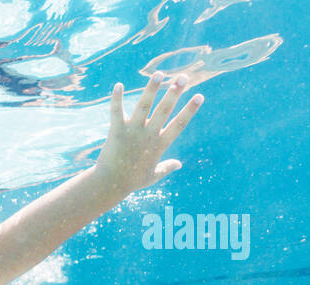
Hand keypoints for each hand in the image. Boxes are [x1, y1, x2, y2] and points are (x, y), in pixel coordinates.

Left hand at [93, 72, 202, 194]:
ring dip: (151, 89)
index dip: (190, 110)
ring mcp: (132, 132)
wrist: (109, 185)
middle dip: (174, 93)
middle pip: (164, 110)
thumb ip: (167, 167)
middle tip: (183, 77)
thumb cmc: (131, 181)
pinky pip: (116, 112)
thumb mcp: (153, 176)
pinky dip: (116, 99)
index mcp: (159, 145)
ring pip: (144, 106)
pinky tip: (118, 85)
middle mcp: (148, 135)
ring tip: (158, 74)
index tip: (200, 96)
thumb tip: (179, 164)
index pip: (179, 124)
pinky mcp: (116, 131)